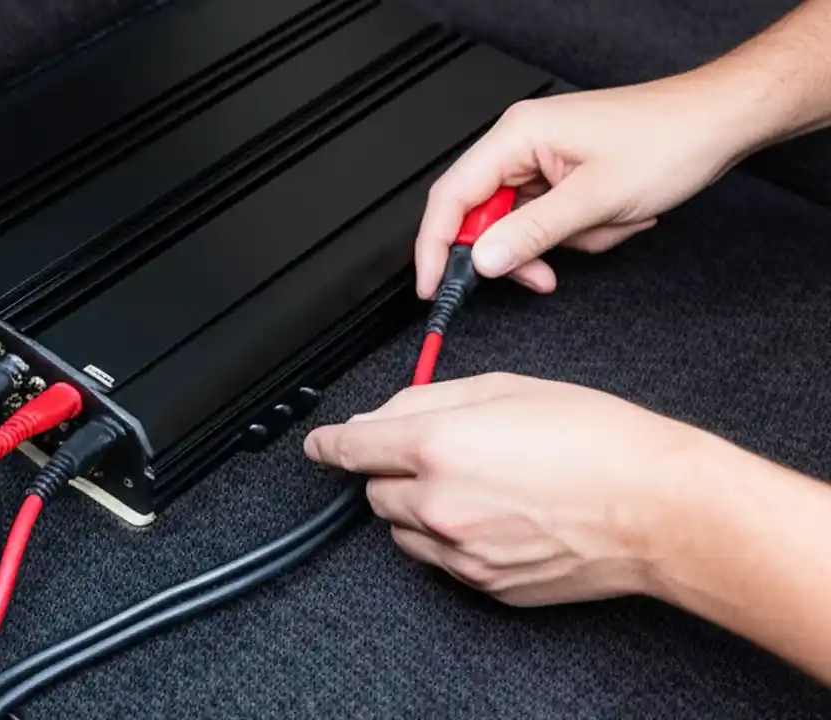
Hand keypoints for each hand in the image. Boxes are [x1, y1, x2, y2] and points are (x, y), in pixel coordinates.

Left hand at [303, 373, 713, 605]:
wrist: (659, 507)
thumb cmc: (597, 440)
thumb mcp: (505, 389)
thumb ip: (429, 401)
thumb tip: (381, 416)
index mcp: (437, 447)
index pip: (351, 448)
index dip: (327, 445)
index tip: (316, 445)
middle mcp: (439, 505)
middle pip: (374, 492)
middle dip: (392, 472)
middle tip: (440, 455)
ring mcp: (461, 553)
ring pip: (403, 531)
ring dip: (418, 508)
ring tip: (478, 486)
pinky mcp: (485, 586)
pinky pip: (442, 562)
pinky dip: (452, 540)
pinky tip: (498, 516)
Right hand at [415, 75, 758, 297]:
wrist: (717, 123)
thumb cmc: (667, 140)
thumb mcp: (595, 200)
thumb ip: (530, 234)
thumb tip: (482, 261)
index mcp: (517, 135)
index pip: (452, 196)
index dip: (436, 245)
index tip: (433, 285)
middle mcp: (521, 142)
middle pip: (483, 214)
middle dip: (517, 249)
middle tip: (538, 275)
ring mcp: (541, 157)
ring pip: (518, 222)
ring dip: (558, 242)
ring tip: (602, 231)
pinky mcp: (561, 172)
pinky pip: (546, 218)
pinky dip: (576, 231)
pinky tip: (611, 221)